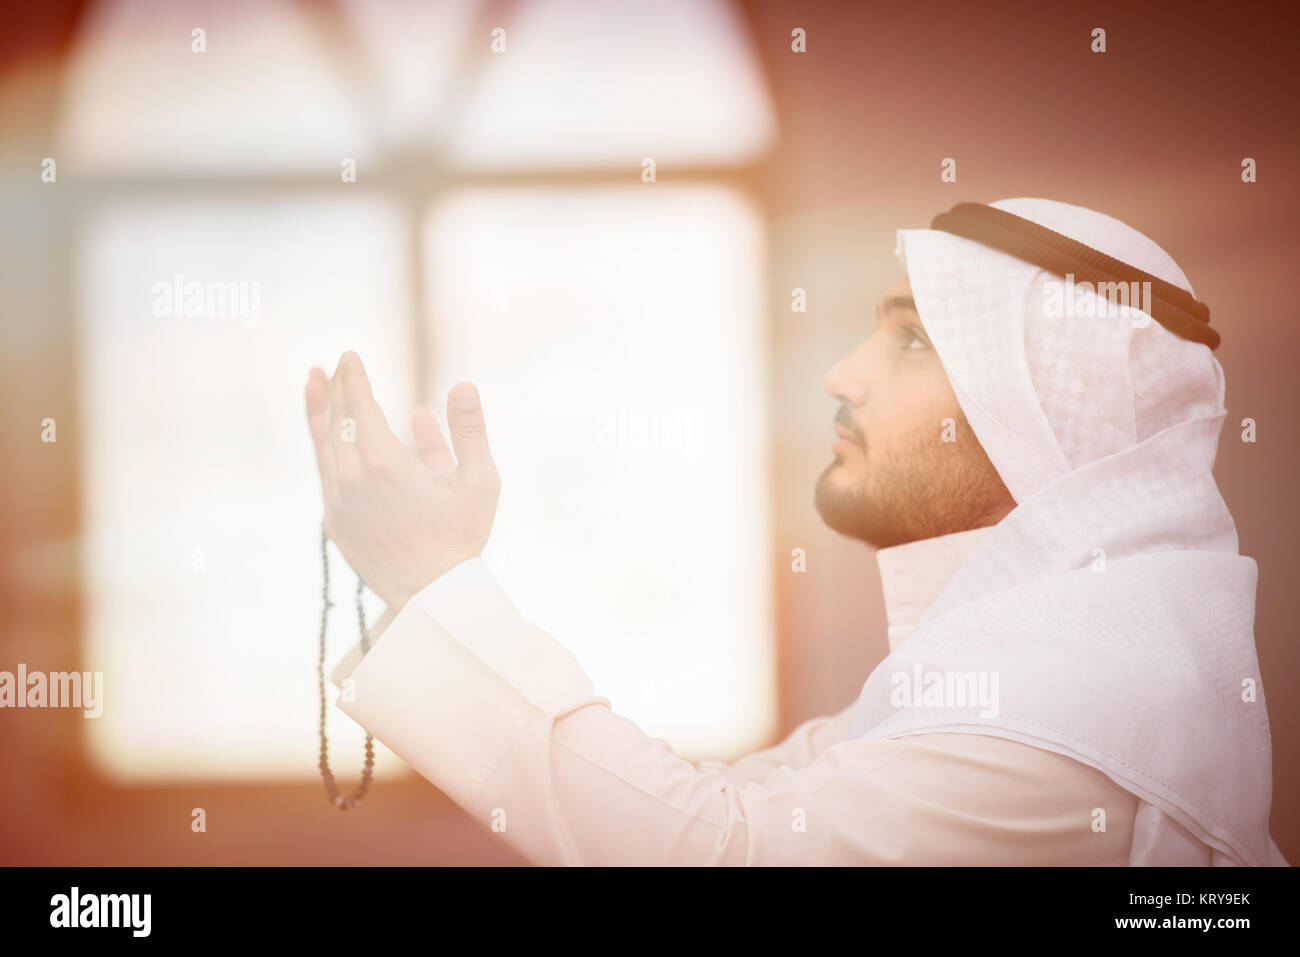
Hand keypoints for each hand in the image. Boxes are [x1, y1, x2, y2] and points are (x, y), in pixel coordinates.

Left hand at [304, 351, 500, 609]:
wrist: (434, 598)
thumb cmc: (464, 537)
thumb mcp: (480, 481)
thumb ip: (470, 430)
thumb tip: (464, 385)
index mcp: (385, 465)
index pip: (358, 406)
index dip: (353, 378)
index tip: (350, 356)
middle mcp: (352, 481)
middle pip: (336, 422)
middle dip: (336, 389)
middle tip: (336, 365)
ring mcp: (338, 504)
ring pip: (322, 446)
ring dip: (318, 411)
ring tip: (313, 382)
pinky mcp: (334, 522)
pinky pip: (324, 473)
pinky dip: (322, 444)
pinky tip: (325, 431)